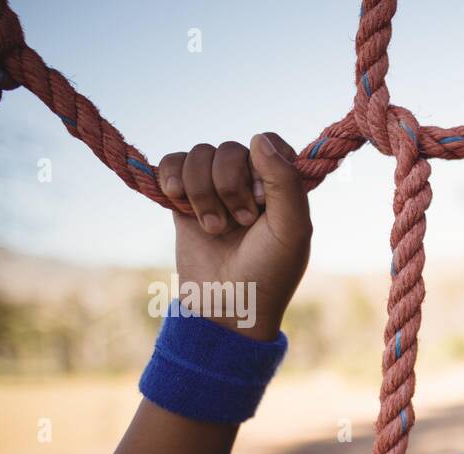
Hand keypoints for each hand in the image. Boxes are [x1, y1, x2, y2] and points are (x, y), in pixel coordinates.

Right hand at [157, 133, 311, 339]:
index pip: (270, 142)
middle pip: (230, 149)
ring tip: (214, 228)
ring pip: (199, 154)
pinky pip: (172, 162)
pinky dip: (172, 179)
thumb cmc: (268, 272)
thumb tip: (259, 137)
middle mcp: (248, 183)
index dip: (261, 164)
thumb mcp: (291, 230)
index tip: (263, 200)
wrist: (225, 306)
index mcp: (281, 187)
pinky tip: (180, 204)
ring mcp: (214, 189)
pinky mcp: (183, 198)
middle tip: (241, 222)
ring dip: (203, 193)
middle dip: (229, 186)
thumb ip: (285, 182)